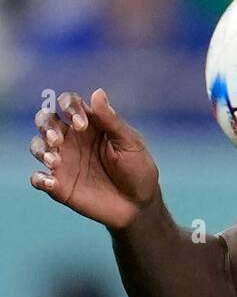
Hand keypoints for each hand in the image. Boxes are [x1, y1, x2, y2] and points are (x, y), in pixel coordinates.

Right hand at [29, 89, 160, 229]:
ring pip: (37, 146)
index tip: (82, 124)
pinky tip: (51, 182)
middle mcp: (72, 139)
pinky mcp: (58, 184)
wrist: (139, 204)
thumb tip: (98, 92)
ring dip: (40, 149)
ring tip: (54, 160)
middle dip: (46, 125)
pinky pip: (38, 178)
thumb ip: (111, 121)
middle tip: (58, 140)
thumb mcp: (129, 144)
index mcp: (91, 124)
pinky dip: (39, 178)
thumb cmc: (138, 169)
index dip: (70, 107)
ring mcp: (63, 161)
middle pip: (46, 120)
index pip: (69, 103)